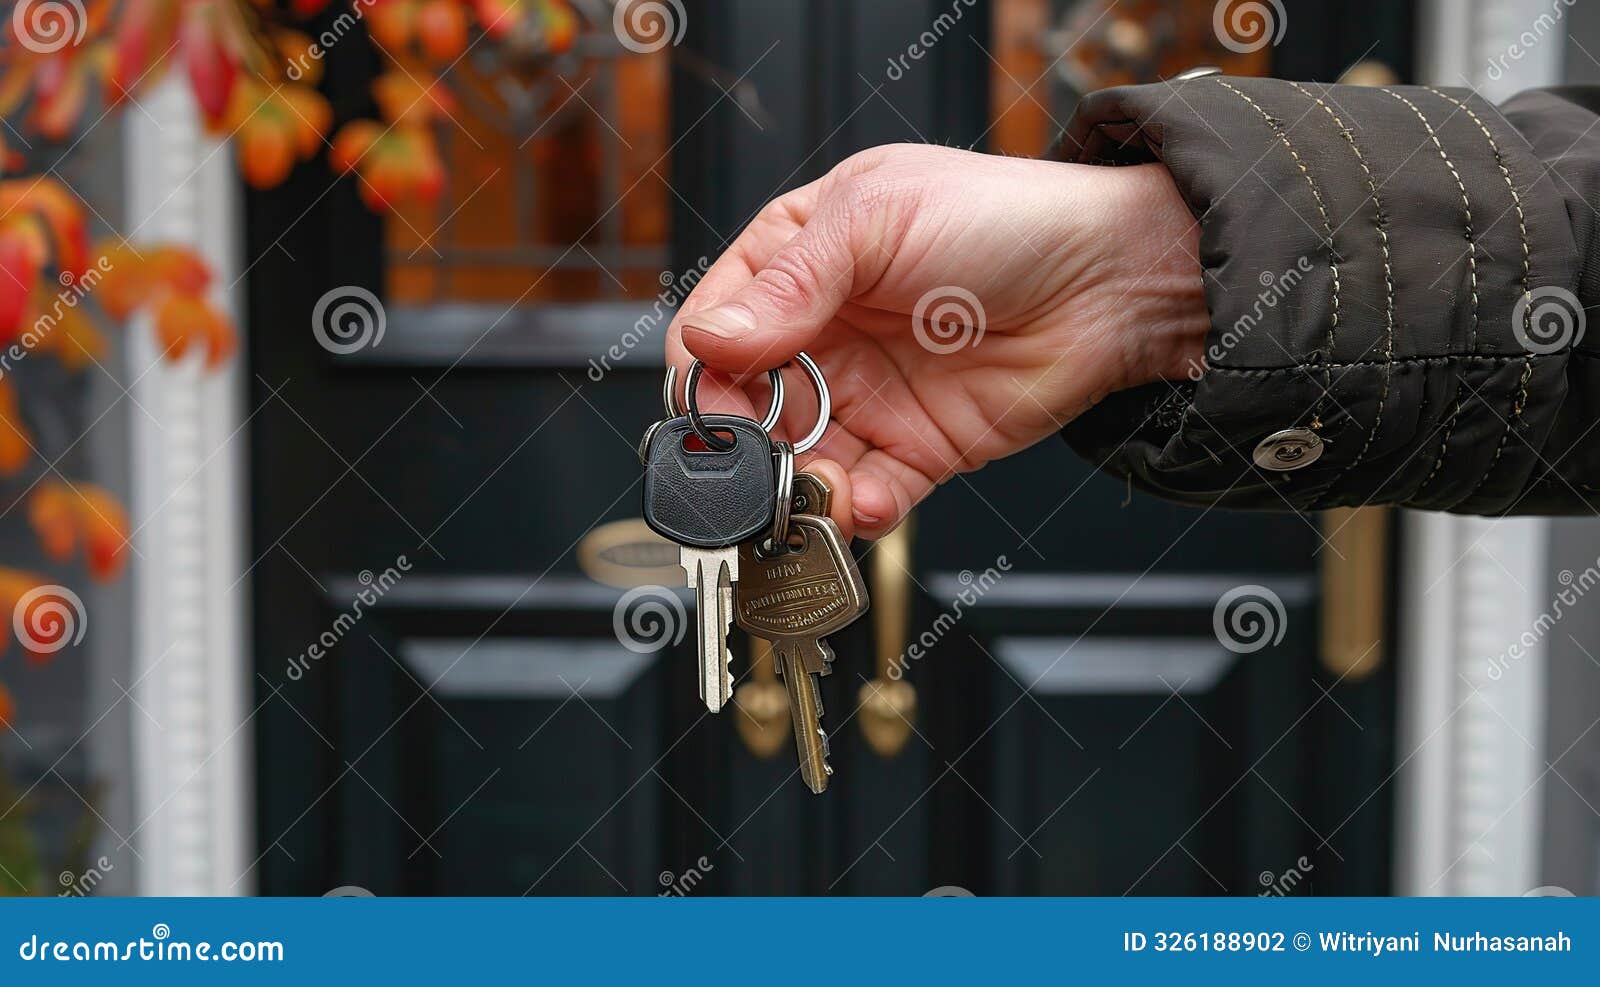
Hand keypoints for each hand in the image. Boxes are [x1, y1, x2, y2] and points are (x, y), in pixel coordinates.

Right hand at [664, 144, 1206, 539]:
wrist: (1110, 277)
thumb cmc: (1003, 217)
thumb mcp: (878, 218)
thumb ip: (792, 283)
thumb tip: (711, 340)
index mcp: (797, 262)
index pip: (714, 326)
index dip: (706, 370)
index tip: (718, 402)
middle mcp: (823, 336)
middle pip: (746, 408)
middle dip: (744, 446)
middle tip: (759, 465)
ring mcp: (866, 397)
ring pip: (798, 463)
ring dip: (798, 490)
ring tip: (821, 492)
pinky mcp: (914, 450)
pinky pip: (866, 496)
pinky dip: (857, 512)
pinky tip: (869, 500)